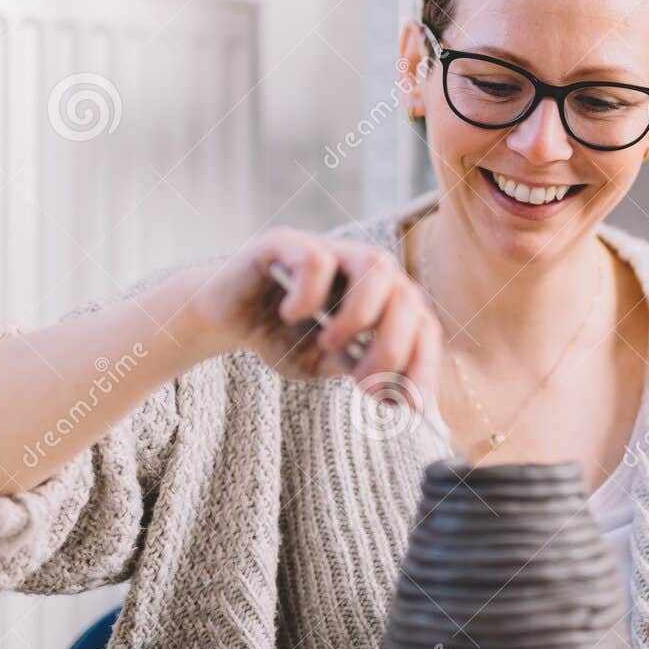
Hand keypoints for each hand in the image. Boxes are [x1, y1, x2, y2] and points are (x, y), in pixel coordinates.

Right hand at [180, 226, 440, 406]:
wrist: (224, 318)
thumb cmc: (283, 339)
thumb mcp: (328, 365)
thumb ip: (364, 373)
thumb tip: (404, 401)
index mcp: (383, 298)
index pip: (424, 324)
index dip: (423, 365)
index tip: (410, 407)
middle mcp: (364, 268)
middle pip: (408, 296)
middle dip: (391, 349)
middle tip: (361, 383)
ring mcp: (330, 249)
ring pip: (376, 265)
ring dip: (359, 316)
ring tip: (328, 343)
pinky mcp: (288, 242)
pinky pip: (317, 260)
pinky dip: (309, 296)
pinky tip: (290, 316)